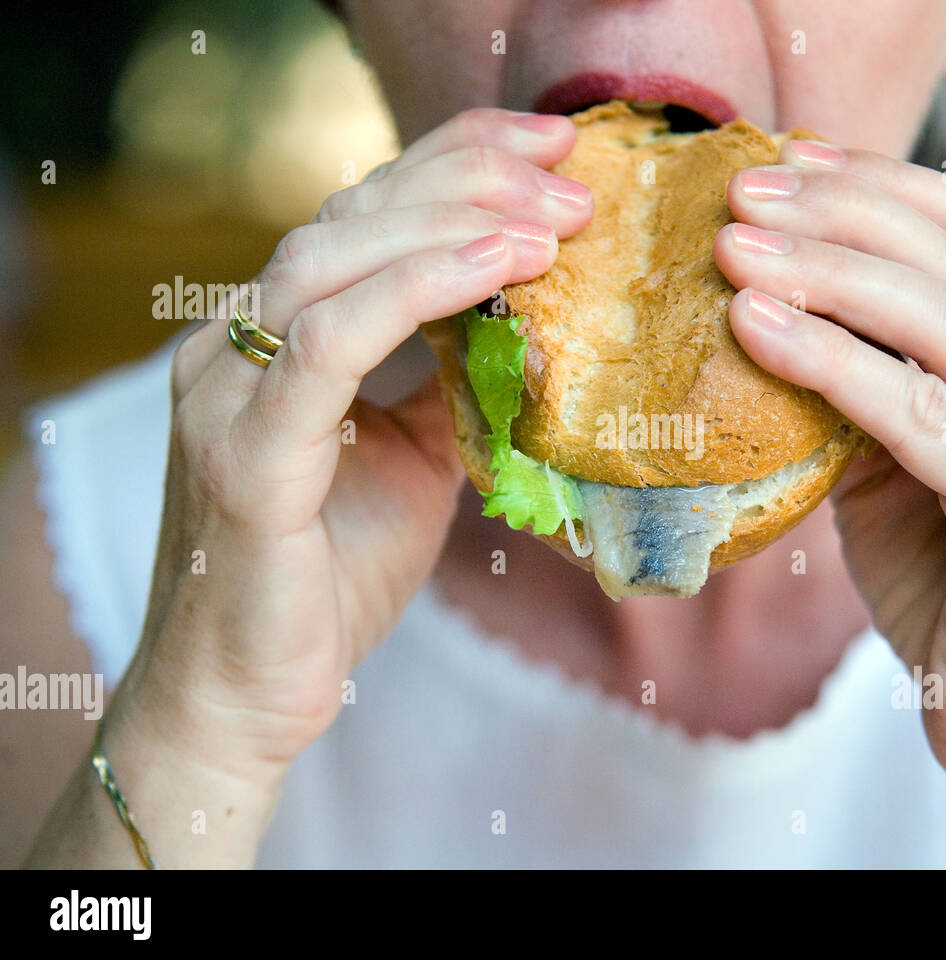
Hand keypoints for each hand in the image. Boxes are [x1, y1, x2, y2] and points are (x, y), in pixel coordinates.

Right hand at [97, 109, 592, 858]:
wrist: (250, 695)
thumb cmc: (330, 577)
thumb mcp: (410, 460)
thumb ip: (443, 385)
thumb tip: (522, 326)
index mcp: (266, 339)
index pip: (356, 216)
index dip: (450, 164)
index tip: (549, 150)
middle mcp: (230, 345)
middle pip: (347, 217)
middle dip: (467, 181)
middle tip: (571, 180)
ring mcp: (226, 394)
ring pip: (332, 259)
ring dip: (453, 223)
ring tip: (553, 221)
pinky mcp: (246, 455)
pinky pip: (329, 343)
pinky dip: (416, 290)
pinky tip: (499, 267)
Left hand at [715, 141, 945, 865]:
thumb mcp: (913, 468)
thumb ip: (874, 387)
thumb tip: (770, 305)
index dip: (882, 184)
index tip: (787, 164)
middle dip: (838, 217)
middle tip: (742, 196)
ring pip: (945, 325)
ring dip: (825, 275)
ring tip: (733, 250)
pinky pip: (923, 417)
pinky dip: (832, 364)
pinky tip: (758, 329)